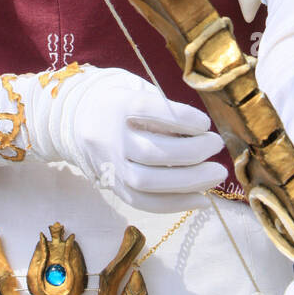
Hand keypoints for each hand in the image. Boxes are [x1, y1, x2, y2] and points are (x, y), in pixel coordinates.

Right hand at [58, 67, 225, 210]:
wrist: (77, 118)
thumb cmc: (122, 102)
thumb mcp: (137, 90)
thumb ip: (163, 109)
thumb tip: (201, 135)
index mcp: (116, 105)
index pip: (148, 111)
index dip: (180, 118)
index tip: (205, 122)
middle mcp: (110, 137)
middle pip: (152, 152)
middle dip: (192, 152)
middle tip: (216, 144)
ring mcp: (110, 165)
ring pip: (147, 182)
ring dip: (189, 181)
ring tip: (216, 173)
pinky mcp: (113, 186)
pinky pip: (143, 202)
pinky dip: (176, 204)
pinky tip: (202, 200)